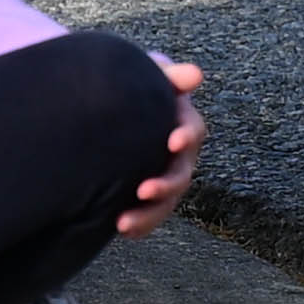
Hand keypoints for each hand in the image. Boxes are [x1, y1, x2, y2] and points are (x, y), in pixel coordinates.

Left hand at [116, 59, 206, 235]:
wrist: (109, 106)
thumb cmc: (134, 88)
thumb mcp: (148, 77)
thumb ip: (167, 76)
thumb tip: (194, 74)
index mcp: (181, 124)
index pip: (192, 131)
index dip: (186, 136)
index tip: (173, 141)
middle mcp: (178, 156)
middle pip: (181, 174)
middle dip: (165, 184)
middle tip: (144, 190)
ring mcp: (164, 177)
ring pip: (166, 202)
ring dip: (149, 213)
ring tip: (123, 222)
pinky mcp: (146, 195)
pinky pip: (148, 215)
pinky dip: (138, 224)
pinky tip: (120, 229)